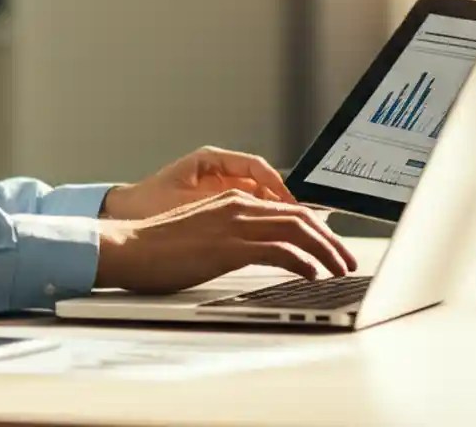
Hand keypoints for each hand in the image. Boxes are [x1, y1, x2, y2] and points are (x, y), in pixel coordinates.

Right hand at [94, 190, 357, 292]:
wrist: (130, 248)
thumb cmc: (158, 248)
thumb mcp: (202, 235)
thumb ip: (231, 237)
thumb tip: (256, 253)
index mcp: (231, 201)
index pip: (285, 210)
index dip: (315, 228)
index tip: (330, 245)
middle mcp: (237, 206)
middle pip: (299, 217)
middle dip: (329, 240)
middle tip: (345, 259)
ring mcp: (234, 224)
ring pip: (296, 230)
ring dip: (324, 251)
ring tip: (338, 268)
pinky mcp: (229, 246)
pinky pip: (279, 250)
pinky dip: (302, 261)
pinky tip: (311, 274)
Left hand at [100, 146, 295, 220]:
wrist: (123, 223)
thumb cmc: (145, 206)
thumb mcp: (186, 203)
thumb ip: (221, 205)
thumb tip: (252, 207)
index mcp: (210, 161)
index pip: (257, 168)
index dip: (279, 186)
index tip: (295, 205)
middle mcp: (217, 171)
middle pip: (265, 184)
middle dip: (289, 205)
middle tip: (310, 225)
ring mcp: (217, 190)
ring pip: (260, 200)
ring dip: (280, 217)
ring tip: (301, 236)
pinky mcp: (215, 206)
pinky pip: (247, 212)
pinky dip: (263, 225)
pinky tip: (275, 241)